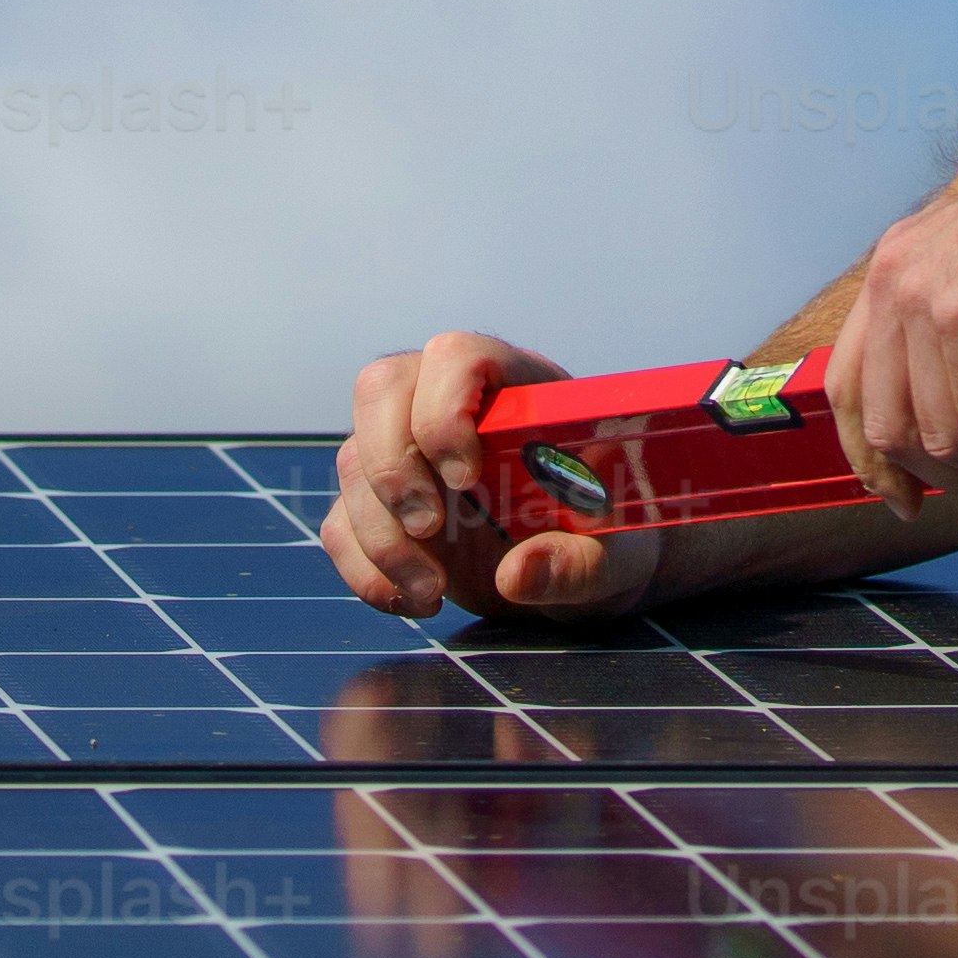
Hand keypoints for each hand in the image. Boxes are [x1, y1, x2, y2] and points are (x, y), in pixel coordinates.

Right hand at [321, 330, 657, 623]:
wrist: (584, 568)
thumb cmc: (609, 539)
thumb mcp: (617, 559)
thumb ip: (579, 565)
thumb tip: (518, 575)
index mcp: (517, 388)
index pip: (456, 356)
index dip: (446, 409)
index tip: (467, 479)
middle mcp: (448, 404)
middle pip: (380, 389)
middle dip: (392, 464)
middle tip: (430, 528)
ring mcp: (407, 451)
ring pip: (353, 462)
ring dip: (381, 536)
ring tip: (433, 592)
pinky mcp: (383, 505)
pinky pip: (340, 524)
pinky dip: (364, 570)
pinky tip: (415, 601)